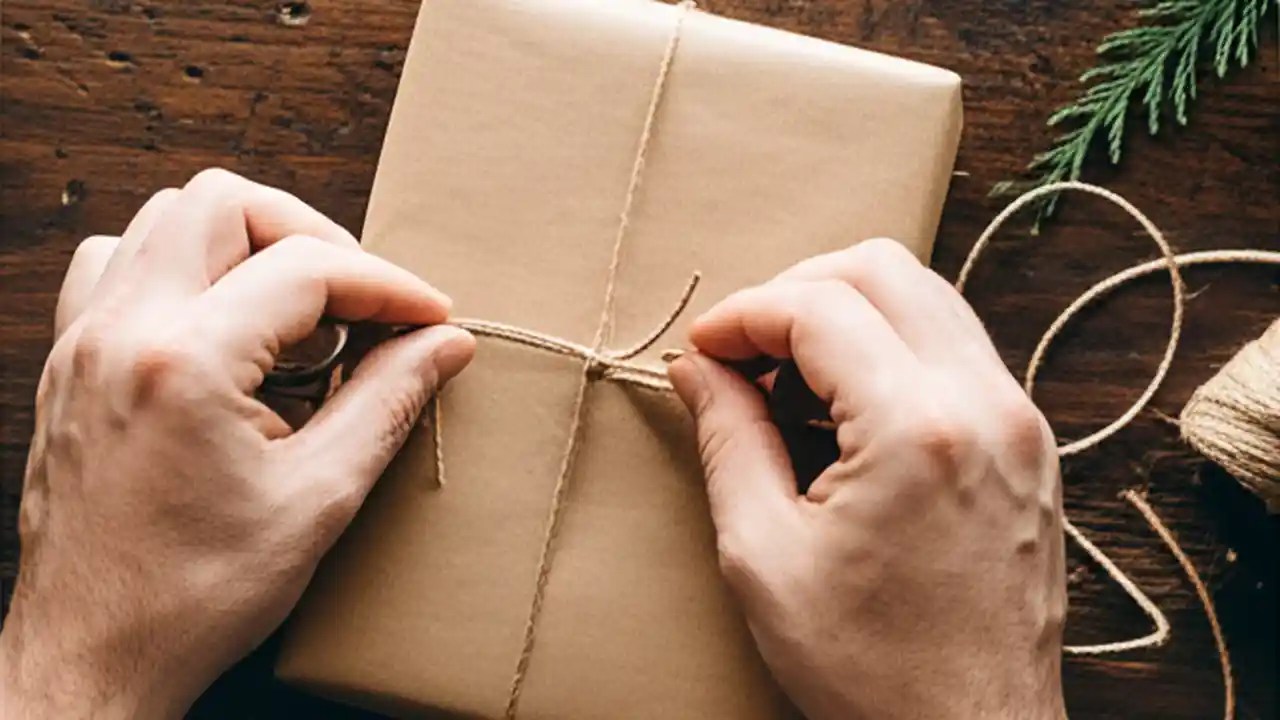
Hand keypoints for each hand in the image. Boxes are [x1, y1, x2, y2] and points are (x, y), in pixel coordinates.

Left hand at [0, 169, 474, 718]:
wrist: (91, 656)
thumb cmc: (196, 595)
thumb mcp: (319, 499)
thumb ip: (387, 402)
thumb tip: (443, 344)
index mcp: (184, 362)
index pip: (306, 267)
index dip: (387, 285)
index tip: (431, 318)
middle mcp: (121, 331)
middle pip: (222, 202)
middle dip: (311, 236)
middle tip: (361, 300)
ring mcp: (82, 343)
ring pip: (163, 219)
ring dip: (244, 243)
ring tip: (296, 312)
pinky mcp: (69, 364)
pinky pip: (116, 265)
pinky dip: (180, 268)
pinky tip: (221, 325)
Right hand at [668, 239, 1065, 719]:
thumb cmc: (872, 670)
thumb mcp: (764, 556)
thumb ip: (727, 438)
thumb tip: (696, 368)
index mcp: (917, 430)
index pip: (818, 306)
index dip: (742, 314)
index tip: (702, 350)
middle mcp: (985, 405)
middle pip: (882, 269)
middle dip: (795, 290)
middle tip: (743, 350)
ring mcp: (1020, 420)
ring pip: (925, 295)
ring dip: (844, 313)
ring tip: (788, 382)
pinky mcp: (1029, 443)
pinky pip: (954, 345)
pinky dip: (889, 346)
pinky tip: (844, 408)